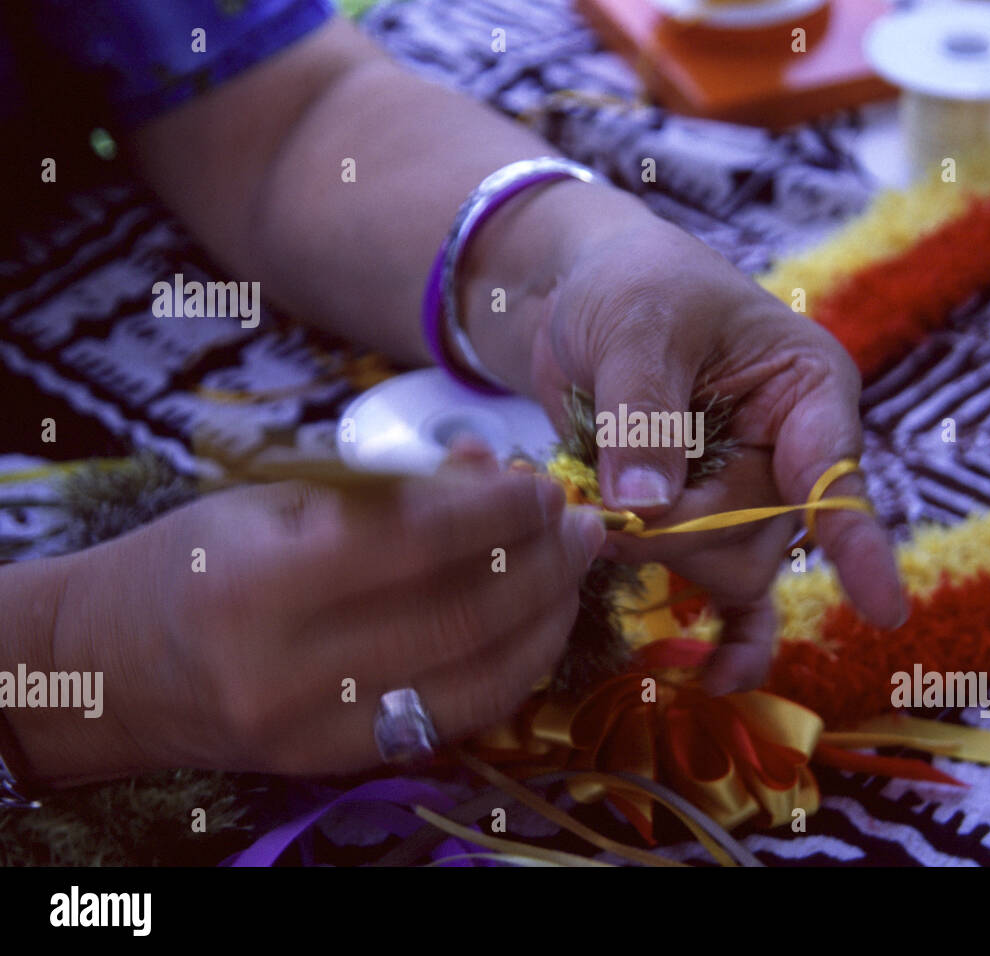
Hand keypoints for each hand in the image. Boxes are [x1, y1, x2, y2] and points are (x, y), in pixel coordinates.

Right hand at [40, 443, 604, 779]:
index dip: (500, 511)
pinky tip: (535, 628)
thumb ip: (387, 492)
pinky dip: (509, 672)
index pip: (419, 544)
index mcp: (264, 583)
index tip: (543, 484)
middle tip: (582, 528)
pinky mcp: (337, 765)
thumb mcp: (275, 502)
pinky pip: (452, 719)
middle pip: (462, 620)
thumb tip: (493, 473)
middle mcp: (292, 671)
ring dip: (544, 624)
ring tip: (574, 573)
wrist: (112, 669)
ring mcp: (317, 732)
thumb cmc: (193, 562)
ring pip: (474, 683)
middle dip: (543, 568)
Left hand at [524, 209, 908, 695]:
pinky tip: (713, 678)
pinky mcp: (708, 523)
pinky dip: (726, 635)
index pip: (834, 469)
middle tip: (604, 498)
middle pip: (763, 536)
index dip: (854, 540)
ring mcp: (753, 492)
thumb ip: (643, 413)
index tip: (883, 609)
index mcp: (806, 387)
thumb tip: (643, 506)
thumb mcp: (636, 328)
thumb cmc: (632, 286)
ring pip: (732, 570)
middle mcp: (794, 448)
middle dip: (683, 533)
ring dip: (663, 557)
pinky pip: (736, 597)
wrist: (585, 296)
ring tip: (598, 510)